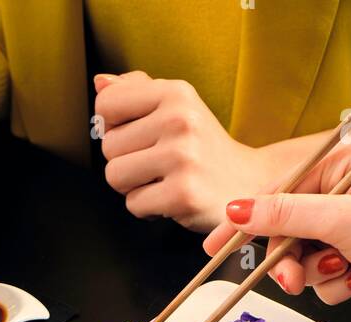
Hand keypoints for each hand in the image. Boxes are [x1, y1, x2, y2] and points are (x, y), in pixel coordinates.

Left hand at [95, 72, 279, 231]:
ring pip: (116, 176)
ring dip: (132, 187)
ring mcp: (182, 158)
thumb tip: (100, 83)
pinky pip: (134, 204)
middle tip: (155, 165)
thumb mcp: (178, 107)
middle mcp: (179, 120)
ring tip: (160, 181)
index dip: (113, 126)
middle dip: (125, 161)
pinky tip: (170, 199)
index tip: (135, 136)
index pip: (107, 104)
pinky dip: (147, 209)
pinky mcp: (183, 195)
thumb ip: (137, 91)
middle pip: (108, 147)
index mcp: (175, 93)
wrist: (250, 183)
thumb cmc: (204, 147)